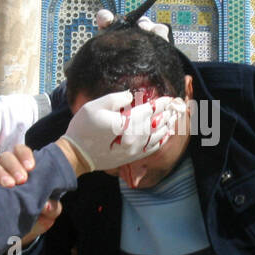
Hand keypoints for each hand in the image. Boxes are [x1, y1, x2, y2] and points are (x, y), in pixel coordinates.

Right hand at [0, 144, 63, 245]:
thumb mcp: (48, 214)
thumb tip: (47, 205)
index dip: (24, 155)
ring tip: (9, 185)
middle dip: (14, 165)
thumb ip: (53, 207)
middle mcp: (8, 171)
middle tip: (21, 180)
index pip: (21, 152)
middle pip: (6, 157)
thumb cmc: (34, 218)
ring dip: (0, 173)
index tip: (31, 167)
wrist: (19, 236)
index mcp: (24, 170)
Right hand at [59, 91, 180, 172]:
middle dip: (167, 113)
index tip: (169, 98)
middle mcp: (133, 139)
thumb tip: (130, 96)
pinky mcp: (131, 157)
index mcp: (124, 125)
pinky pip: (152, 148)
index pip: (148, 112)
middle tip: (177, 105)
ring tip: (175, 116)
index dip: (160, 104)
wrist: (76, 155)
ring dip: (167, 125)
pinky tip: (166, 134)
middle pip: (156, 123)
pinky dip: (161, 140)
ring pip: (157, 136)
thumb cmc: (83, 129)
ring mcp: (134, 150)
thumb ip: (115, 99)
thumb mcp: (94, 107)